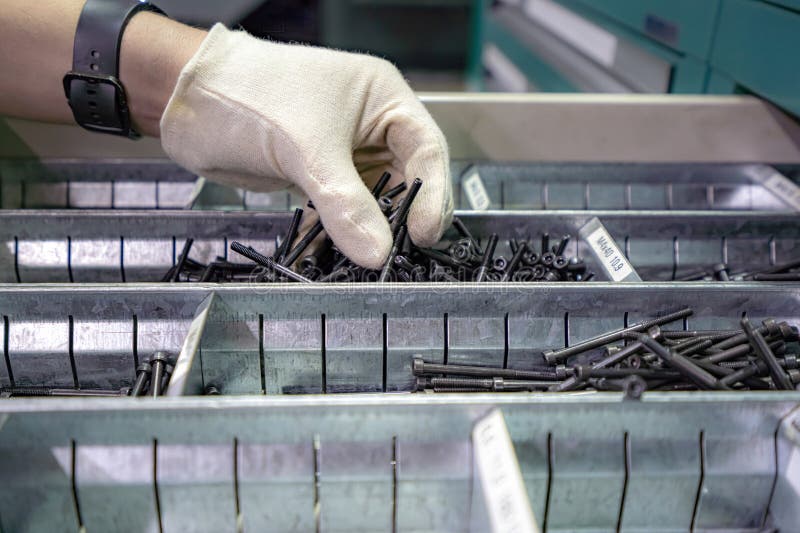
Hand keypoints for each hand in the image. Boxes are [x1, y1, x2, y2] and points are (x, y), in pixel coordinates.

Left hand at [160, 24, 452, 267]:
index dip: (432, 193)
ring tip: (367, 261)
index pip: (425, 149)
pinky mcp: (317, 176)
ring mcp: (344, 153)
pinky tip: (332, 257)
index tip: (424, 234)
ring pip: (371, 201)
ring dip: (367, 231)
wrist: (187, 100)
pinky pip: (339, 212)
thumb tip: (378, 253)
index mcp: (383, 98)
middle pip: (405, 180)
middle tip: (400, 255)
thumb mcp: (306, 148)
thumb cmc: (248, 93)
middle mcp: (370, 126)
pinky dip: (336, 234)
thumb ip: (345, 204)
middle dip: (401, 218)